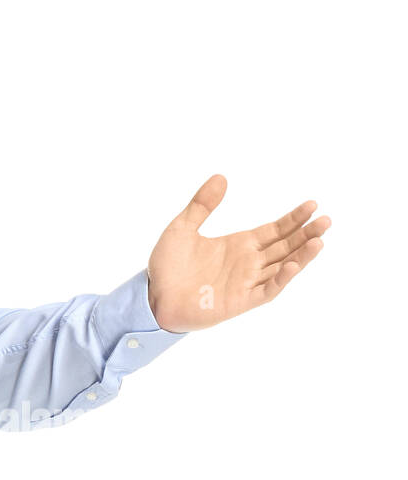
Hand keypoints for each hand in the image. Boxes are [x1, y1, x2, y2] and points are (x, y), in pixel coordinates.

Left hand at [146, 175, 329, 332]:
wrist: (153, 296)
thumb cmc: (167, 266)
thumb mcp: (182, 228)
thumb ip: (202, 205)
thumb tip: (221, 177)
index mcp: (239, 245)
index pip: (275, 231)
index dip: (293, 219)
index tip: (312, 205)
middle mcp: (248, 263)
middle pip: (285, 247)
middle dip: (306, 234)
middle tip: (326, 220)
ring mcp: (246, 282)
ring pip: (283, 268)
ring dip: (301, 256)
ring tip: (319, 240)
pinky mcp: (240, 301)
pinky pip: (267, 290)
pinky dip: (281, 279)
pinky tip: (293, 265)